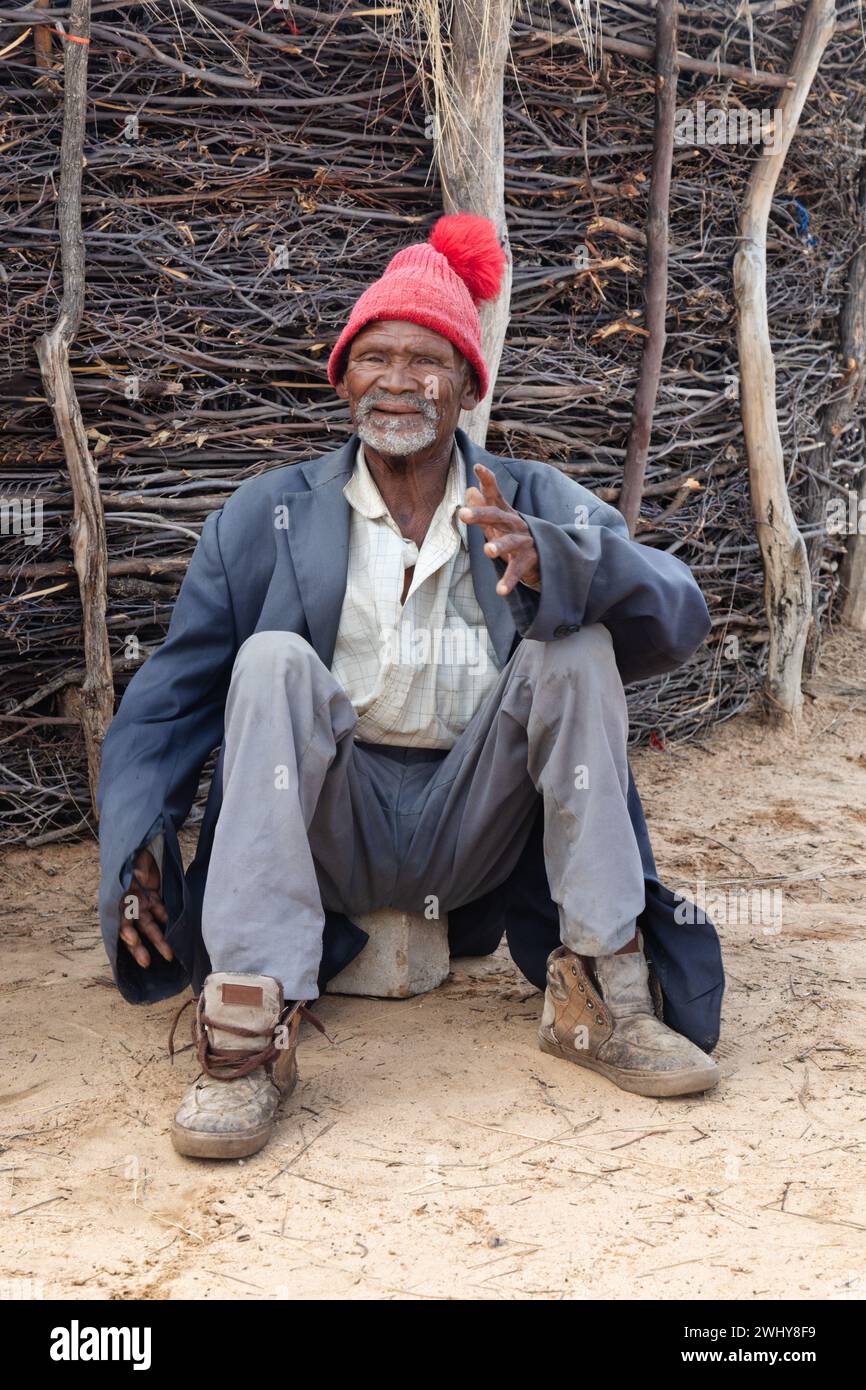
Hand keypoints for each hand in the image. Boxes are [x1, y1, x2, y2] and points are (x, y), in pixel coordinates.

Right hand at [119, 847, 172, 967]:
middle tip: (147, 963)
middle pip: (134, 929)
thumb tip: (136, 894)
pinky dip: (166, 920)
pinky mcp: (151, 897)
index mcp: (117, 899)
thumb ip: (130, 883)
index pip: (120, 921)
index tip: (132, 941)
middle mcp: (127, 904)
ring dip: (159, 939)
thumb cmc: (130, 855)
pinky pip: (159, 911)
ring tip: (169, 955)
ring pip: (149, 925)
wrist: (139, 841)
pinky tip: (175, 930)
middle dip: (140, 947)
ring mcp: (140, 902)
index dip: (125, 932)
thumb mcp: (128, 867)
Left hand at [459, 462, 540, 595]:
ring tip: (487, 551)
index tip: (477, 466)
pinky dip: (509, 581)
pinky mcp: (529, 562)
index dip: (487, 480)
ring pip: (511, 543)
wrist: (547, 555)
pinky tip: (500, 590)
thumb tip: (469, 490)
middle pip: (498, 516)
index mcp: (505, 513)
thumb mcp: (499, 522)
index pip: (494, 494)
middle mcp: (516, 524)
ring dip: (499, 546)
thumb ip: (484, 508)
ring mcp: (524, 542)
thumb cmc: (515, 535)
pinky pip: (517, 571)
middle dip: (481, 514)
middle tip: (463, 514)